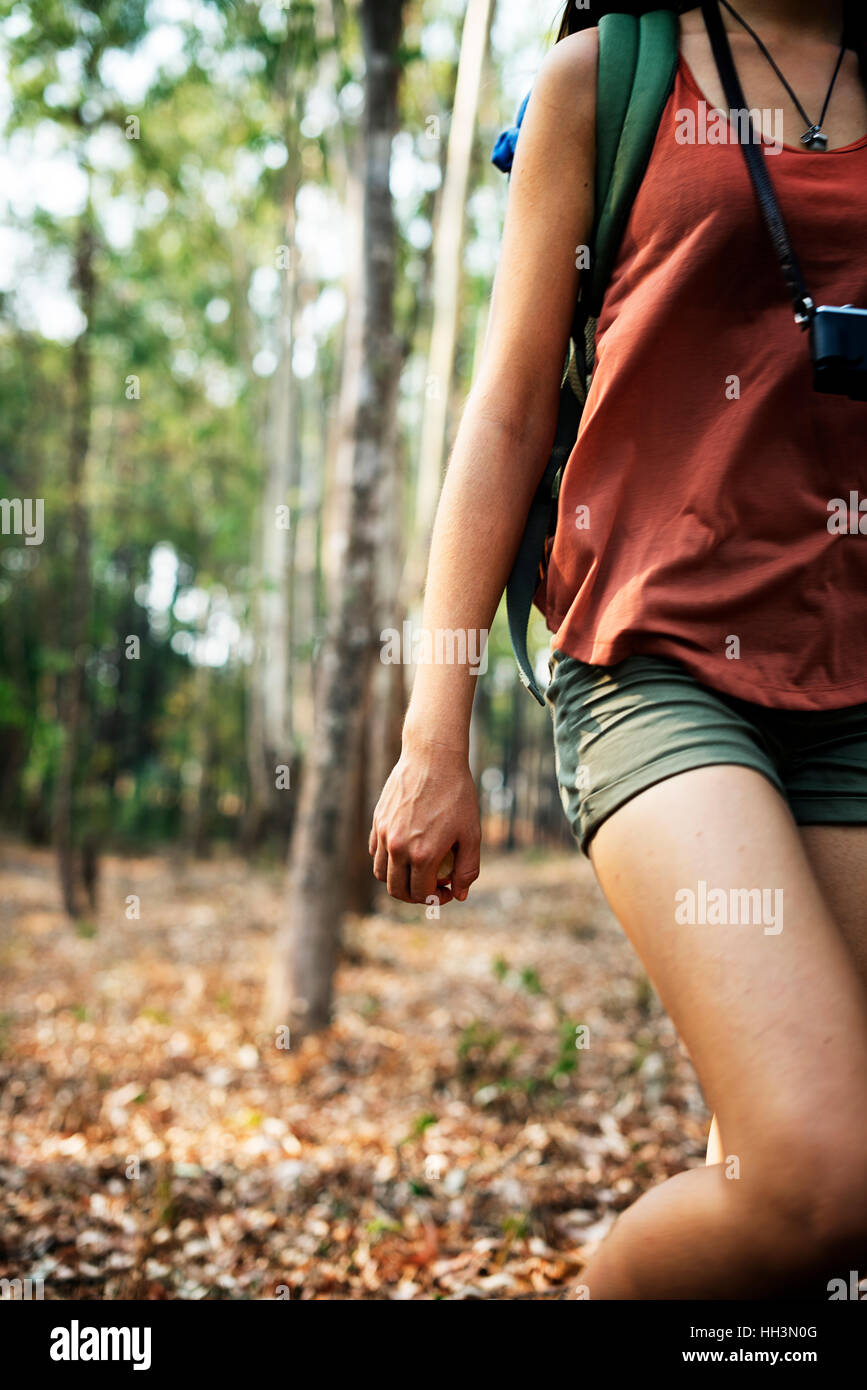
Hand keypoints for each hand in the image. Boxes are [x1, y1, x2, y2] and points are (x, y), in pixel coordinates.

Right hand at [369, 737, 480, 904]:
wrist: (433, 757)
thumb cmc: (457, 794)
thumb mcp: (472, 834)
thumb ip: (467, 869)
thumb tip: (459, 894)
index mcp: (423, 855)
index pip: (421, 894)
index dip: (436, 898)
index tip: (446, 890)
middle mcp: (398, 848)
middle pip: (397, 890)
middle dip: (415, 896)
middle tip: (431, 887)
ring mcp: (384, 833)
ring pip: (382, 874)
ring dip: (398, 880)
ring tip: (417, 871)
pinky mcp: (378, 820)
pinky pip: (375, 852)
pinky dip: (387, 860)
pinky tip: (405, 851)